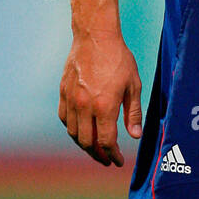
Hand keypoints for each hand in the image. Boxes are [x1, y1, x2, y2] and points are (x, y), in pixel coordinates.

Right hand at [58, 30, 142, 166]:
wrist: (95, 37)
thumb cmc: (118, 59)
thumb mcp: (134, 86)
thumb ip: (133, 113)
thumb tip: (135, 136)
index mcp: (104, 106)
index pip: (106, 141)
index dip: (112, 155)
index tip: (117, 161)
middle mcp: (85, 106)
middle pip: (87, 142)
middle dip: (98, 155)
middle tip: (106, 159)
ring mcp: (71, 99)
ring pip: (73, 133)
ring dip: (84, 144)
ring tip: (94, 148)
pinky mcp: (63, 92)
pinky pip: (64, 118)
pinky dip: (72, 129)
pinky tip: (81, 130)